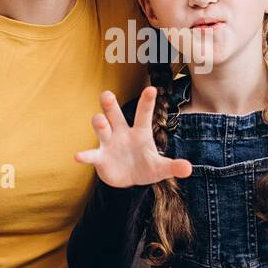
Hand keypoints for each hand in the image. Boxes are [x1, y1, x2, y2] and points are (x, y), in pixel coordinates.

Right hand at [74, 87, 193, 187]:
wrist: (128, 179)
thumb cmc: (146, 166)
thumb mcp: (161, 168)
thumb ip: (173, 167)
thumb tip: (189, 169)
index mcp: (140, 132)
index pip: (143, 114)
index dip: (147, 102)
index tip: (152, 89)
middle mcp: (122, 132)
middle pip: (115, 115)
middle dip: (110, 105)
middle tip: (107, 94)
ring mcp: (109, 143)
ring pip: (102, 129)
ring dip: (99, 124)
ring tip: (99, 120)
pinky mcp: (100, 158)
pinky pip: (91, 155)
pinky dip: (85, 156)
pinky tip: (78, 157)